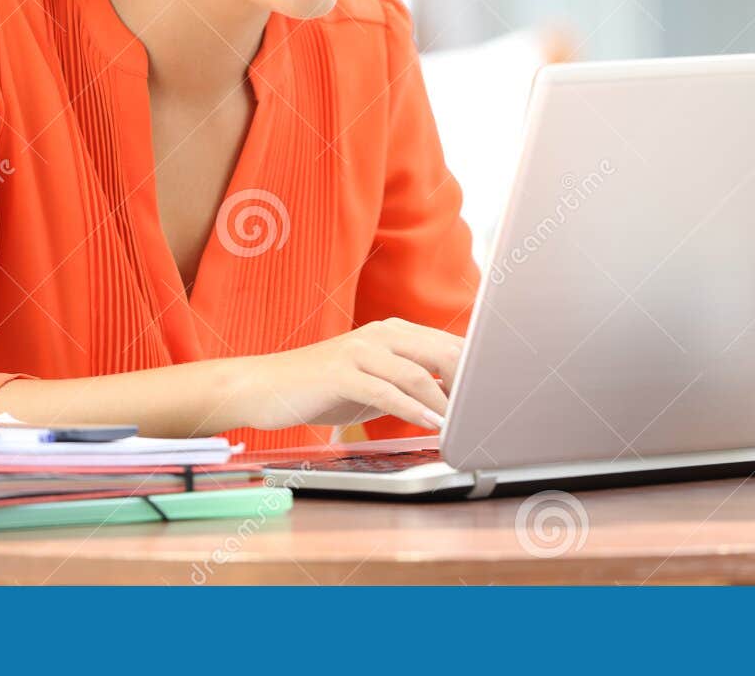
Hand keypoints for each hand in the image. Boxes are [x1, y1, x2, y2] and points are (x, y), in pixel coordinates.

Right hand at [226, 318, 463, 431]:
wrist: (264, 387)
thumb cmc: (321, 388)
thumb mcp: (372, 384)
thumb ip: (408, 385)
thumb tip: (452, 400)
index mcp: (391, 332)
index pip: (446, 345)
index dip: (473, 371)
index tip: (490, 397)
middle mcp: (378, 334)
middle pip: (440, 351)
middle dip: (468, 383)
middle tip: (484, 411)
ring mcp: (358, 351)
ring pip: (416, 372)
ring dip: (444, 400)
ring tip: (463, 423)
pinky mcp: (340, 373)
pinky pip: (385, 391)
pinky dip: (413, 409)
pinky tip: (431, 423)